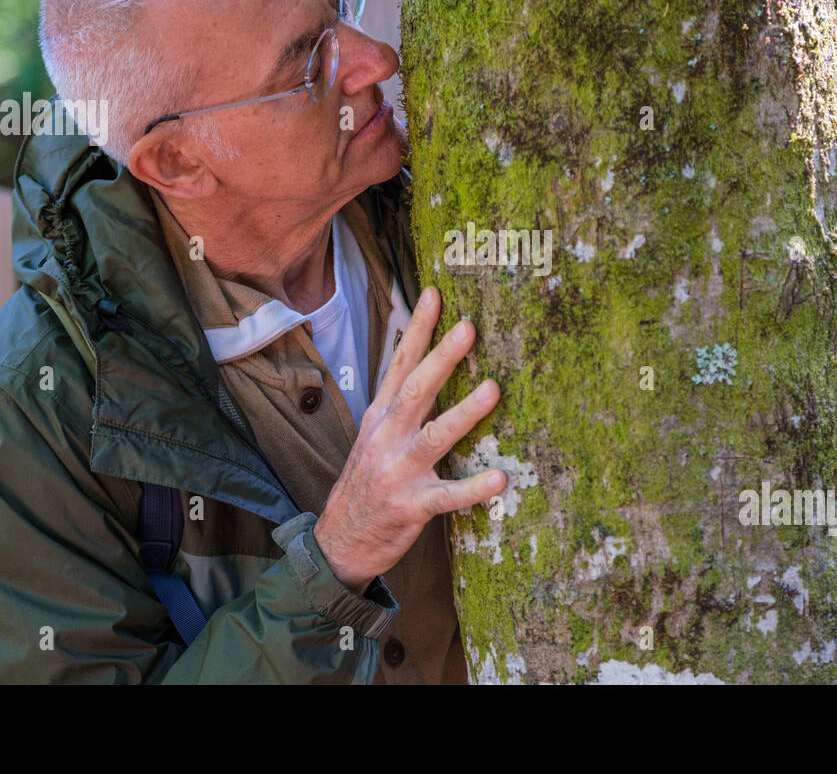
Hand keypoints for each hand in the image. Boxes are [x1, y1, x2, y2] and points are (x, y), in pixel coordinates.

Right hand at [312, 285, 504, 593]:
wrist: (337, 544)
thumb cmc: (365, 484)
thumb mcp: (373, 437)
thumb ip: (399, 405)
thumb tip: (428, 364)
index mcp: (379, 417)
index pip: (399, 364)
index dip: (417, 329)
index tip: (434, 293)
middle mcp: (387, 439)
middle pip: (416, 390)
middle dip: (442, 357)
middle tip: (468, 326)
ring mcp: (398, 472)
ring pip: (433, 436)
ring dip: (463, 413)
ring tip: (492, 388)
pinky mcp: (412, 507)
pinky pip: (447, 496)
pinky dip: (473, 488)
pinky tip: (500, 478)